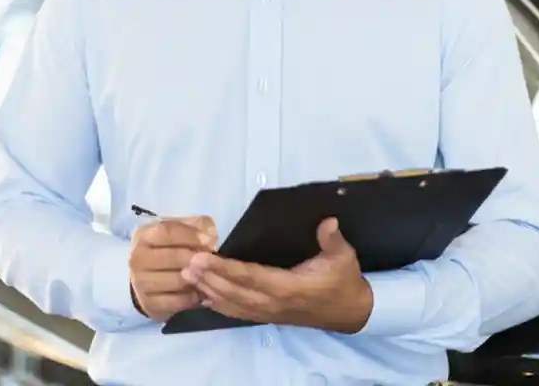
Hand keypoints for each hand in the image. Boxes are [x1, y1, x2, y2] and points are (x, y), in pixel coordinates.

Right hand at [129, 215, 216, 321]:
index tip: (210, 241)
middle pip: (174, 256)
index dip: (191, 235)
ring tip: (206, 275)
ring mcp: (141, 283)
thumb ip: (196, 226)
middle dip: (198, 258)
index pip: (167, 231)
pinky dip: (193, 297)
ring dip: (198, 278)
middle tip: (212, 260)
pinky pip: (179, 301)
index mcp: (144, 236)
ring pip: (179, 280)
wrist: (146, 280)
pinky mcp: (149, 304)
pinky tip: (198, 291)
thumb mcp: (178, 231)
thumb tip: (211, 235)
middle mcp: (137, 259)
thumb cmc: (167, 250)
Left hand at [183, 217, 372, 332]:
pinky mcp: (268, 315)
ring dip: (209, 290)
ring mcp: (270, 312)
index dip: (227, 269)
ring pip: (233, 304)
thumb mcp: (344, 258)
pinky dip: (219, 305)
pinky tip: (203, 296)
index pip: (253, 278)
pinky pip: (238, 312)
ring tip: (188, 276)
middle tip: (188, 264)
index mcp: (290, 287)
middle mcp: (275, 302)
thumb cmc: (343, 282)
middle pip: (236, 292)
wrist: (350, 312)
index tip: (205, 258)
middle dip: (210, 278)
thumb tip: (327, 222)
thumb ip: (332, 240)